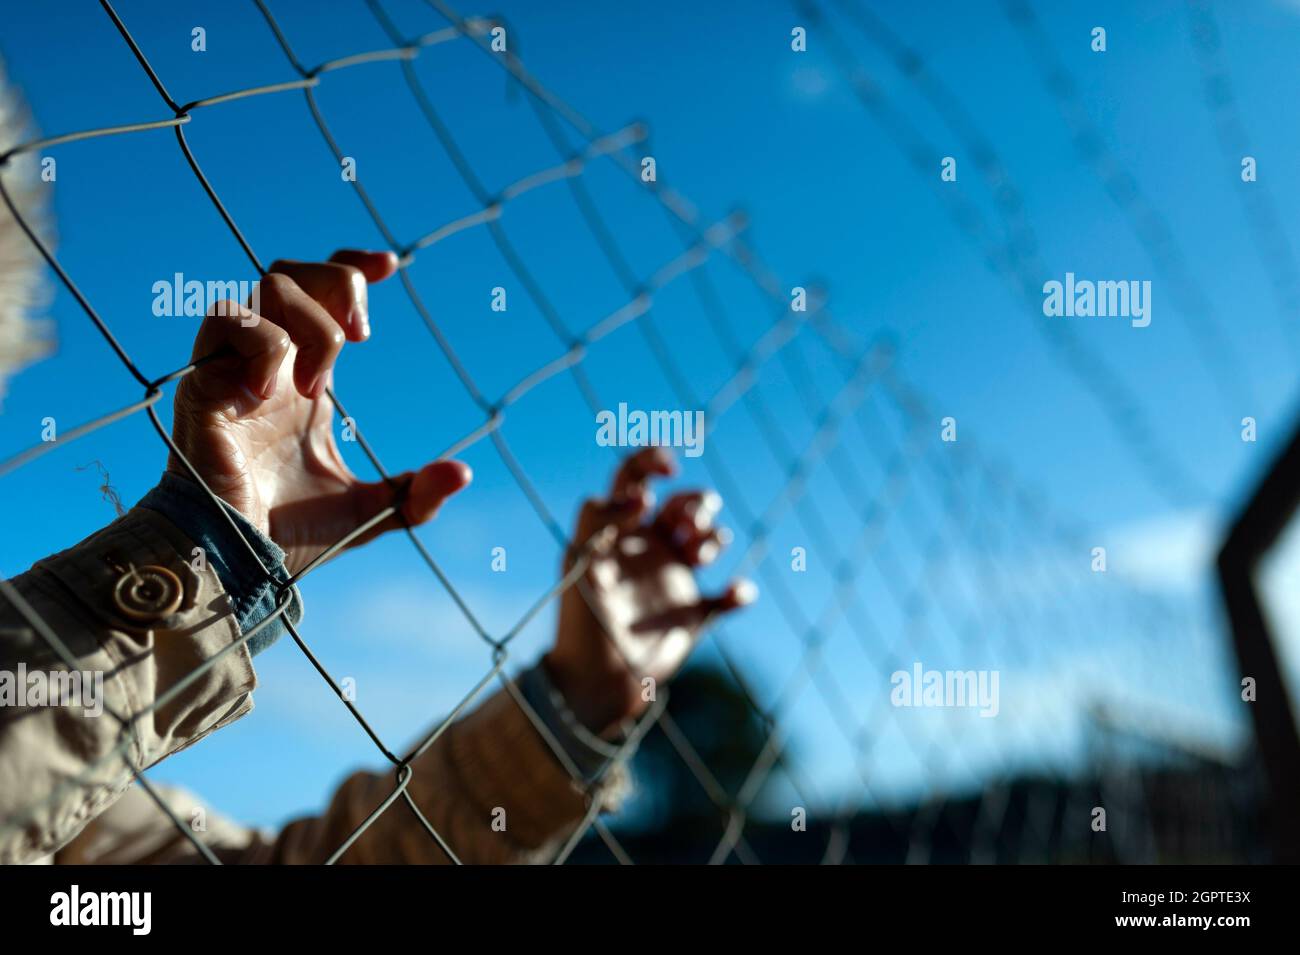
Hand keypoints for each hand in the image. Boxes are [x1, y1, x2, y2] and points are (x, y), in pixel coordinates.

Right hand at [167, 249, 470, 573]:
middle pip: (292, 272)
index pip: (317, 292)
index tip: (389, 267)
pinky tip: (271, 393)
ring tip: (318, 387)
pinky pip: (229, 322)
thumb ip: (415, 494)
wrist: (236, 565)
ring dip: (310, 327)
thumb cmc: (287, 535)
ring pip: (267, 289)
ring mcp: (232, 368)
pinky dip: (263, 344)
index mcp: (303, 379)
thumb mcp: (369, 510)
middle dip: (338, 286)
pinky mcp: (204, 383)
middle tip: (363, 337)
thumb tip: (463, 472)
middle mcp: (267, 365)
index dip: (349, 267)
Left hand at [544, 448, 756, 735]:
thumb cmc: (580, 619)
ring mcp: (673, 580)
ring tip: (699, 556)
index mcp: (619, 530)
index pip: (635, 478)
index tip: (669, 469)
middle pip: (684, 504)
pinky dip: (738, 592)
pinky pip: (727, 598)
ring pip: (709, 541)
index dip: (653, 460)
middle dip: (696, 503)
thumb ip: (601, 519)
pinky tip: (734, 594)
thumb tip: (643, 496)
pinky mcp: (692, 615)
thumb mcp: (581, 562)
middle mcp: (648, 548)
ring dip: (714, 538)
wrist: (594, 681)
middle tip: (687, 528)